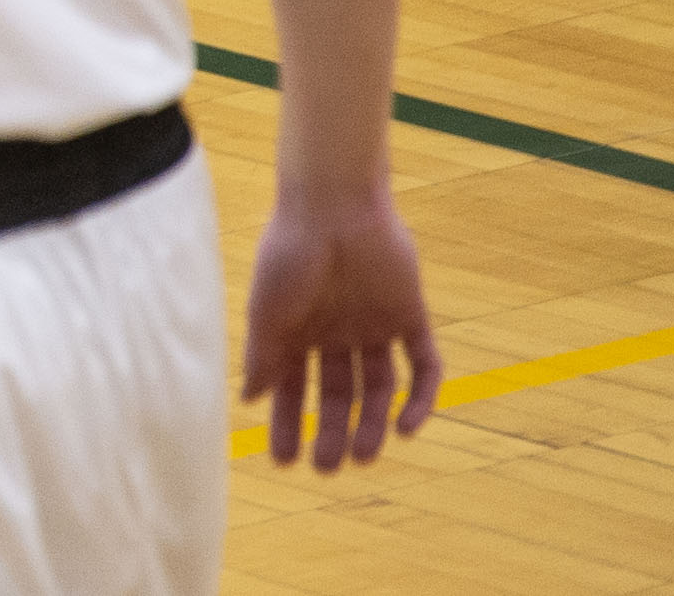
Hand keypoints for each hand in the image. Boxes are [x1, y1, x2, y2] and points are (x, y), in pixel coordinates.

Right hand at [240, 196, 438, 469]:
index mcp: (298, 330)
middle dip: (332, 432)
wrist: (334, 205)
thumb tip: (250, 401)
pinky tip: (408, 426)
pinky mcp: (410, 316)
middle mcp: (336, 332)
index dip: (289, 424)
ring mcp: (374, 326)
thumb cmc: (289, 250)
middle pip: (338, 394)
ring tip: (365, 457)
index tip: (283, 460)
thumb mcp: (266, 308)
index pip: (294, 388)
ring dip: (374, 424)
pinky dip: (421, 399)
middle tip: (327, 468)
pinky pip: (422, 365)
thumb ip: (262, 355)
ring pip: (379, 388)